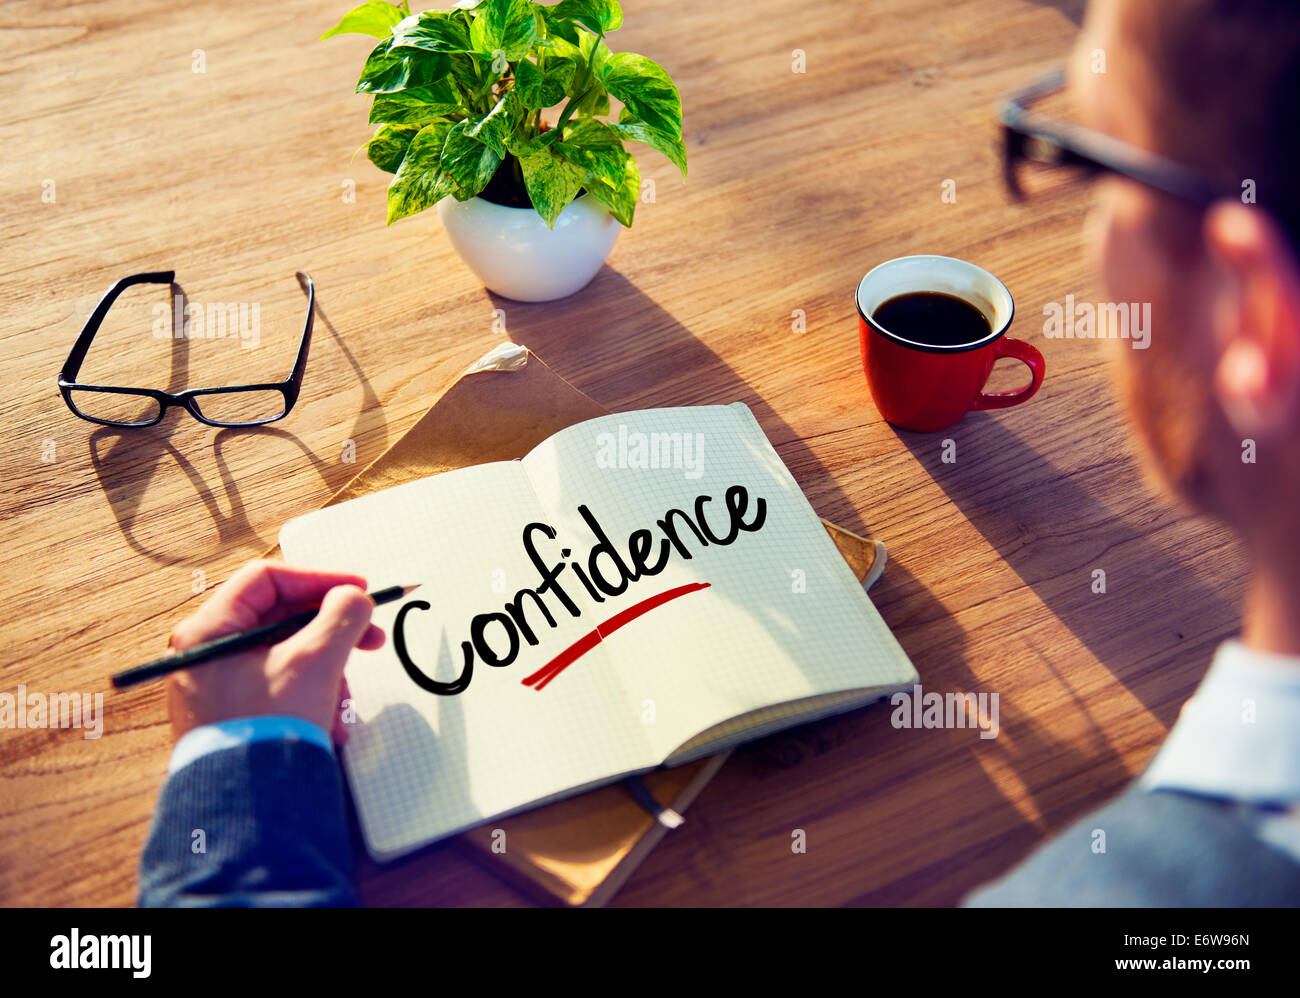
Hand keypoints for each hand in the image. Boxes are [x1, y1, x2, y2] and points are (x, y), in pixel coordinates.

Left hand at [164, 559, 385, 744]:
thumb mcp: (315, 662)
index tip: (356, 591)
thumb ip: (341, 617)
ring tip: (344, 701)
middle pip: (281, 618)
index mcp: (209, 630)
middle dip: (331, 632)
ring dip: (326, 670)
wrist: (246, 805)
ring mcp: (219, 685)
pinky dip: (311, 694)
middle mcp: (206, 654)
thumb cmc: (265, 731)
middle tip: (369, 639)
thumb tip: (354, 598)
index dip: (318, 579)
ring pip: (286, 655)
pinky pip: (280, 686)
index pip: (268, 579)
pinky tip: (330, 720)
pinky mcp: (234, 712)